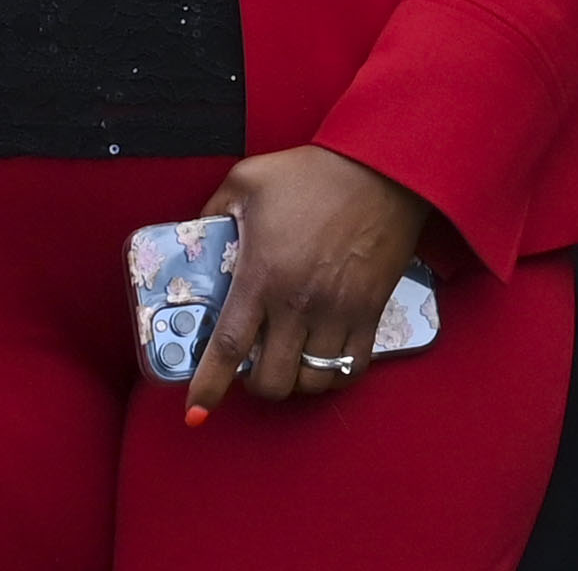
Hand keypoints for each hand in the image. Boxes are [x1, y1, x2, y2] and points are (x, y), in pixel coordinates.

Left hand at [184, 143, 433, 418]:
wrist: (382, 166)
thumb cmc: (313, 172)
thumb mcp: (248, 179)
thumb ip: (214, 209)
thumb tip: (196, 233)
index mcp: (262, 276)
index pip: (229, 348)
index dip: (209, 387)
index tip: (196, 411)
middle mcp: (298, 303)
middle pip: (272, 380)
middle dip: (255, 385)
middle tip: (251, 369)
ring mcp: (338, 311)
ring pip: (313, 381)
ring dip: (295, 382)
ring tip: (289, 363)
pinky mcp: (371, 311)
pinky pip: (353, 368)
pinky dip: (335, 375)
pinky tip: (325, 361)